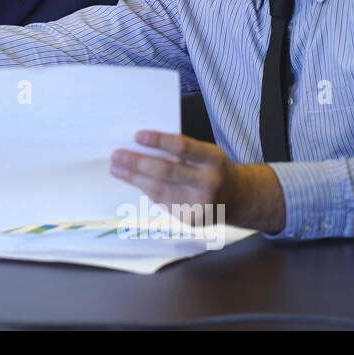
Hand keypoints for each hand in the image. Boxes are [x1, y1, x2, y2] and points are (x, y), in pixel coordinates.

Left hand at [109, 130, 286, 232]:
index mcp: (214, 159)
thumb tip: (142, 146)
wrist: (238, 199)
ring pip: (159, 189)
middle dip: (136, 162)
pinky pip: (162, 202)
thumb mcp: (207, 153)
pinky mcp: (191, 219)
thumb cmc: (214, 168)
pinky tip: (133, 181)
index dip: (158, 140)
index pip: (182, 147)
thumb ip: (182, 151)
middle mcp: (209, 182)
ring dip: (133, 178)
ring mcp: (200, 204)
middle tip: (116, 154)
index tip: (137, 135)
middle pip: (166, 171)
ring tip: (116, 168)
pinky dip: (146, 190)